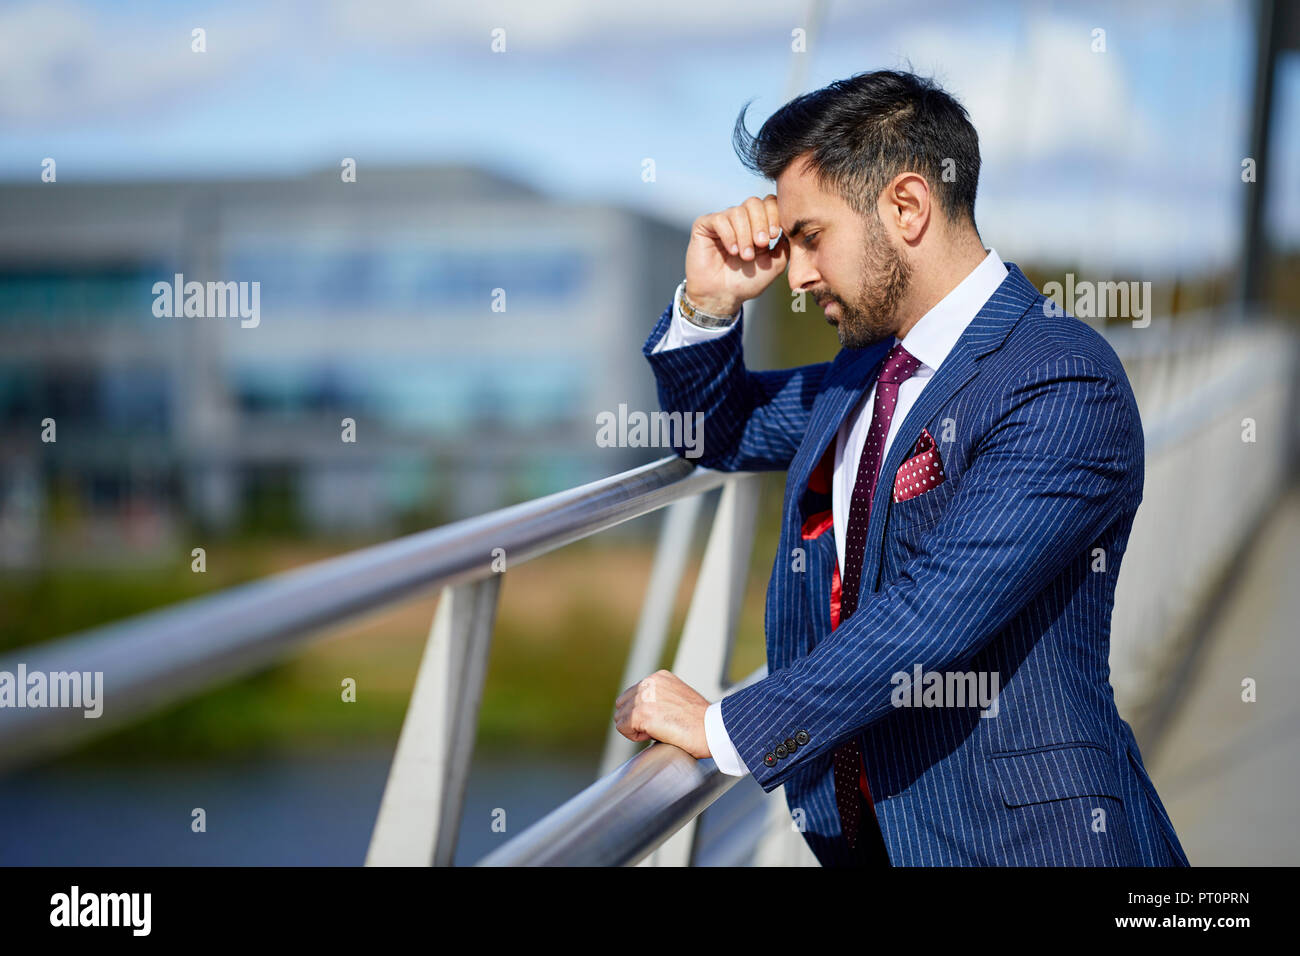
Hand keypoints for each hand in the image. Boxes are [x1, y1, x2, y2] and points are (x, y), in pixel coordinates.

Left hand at [613, 670, 711, 759]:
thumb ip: (660, 698)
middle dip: (634, 719)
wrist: (713, 729)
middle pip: (623, 703)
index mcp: (659, 677)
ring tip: (656, 732)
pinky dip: (634, 736)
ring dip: (634, 728)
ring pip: (620, 716)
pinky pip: (622, 727)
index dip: (642, 712)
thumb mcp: (678, 697)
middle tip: (655, 729)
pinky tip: (652, 736)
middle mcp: (650, 683)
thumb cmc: (701, 721)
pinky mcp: (642, 713)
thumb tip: (644, 712)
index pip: (633, 694)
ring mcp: (644, 697)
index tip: (659, 721)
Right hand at [684, 194, 788, 315]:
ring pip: (737, 212)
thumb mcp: (776, 263)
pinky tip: (732, 251)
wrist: (723, 296)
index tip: (774, 235)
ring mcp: (722, 220)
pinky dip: (729, 235)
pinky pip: (719, 219)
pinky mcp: (705, 225)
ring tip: (745, 256)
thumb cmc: (748, 281)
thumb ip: (786, 242)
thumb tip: (791, 224)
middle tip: (761, 244)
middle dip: (760, 223)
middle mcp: (740, 219)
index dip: (774, 214)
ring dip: (745, 235)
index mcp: (758, 223)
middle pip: (754, 202)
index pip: (769, 202)